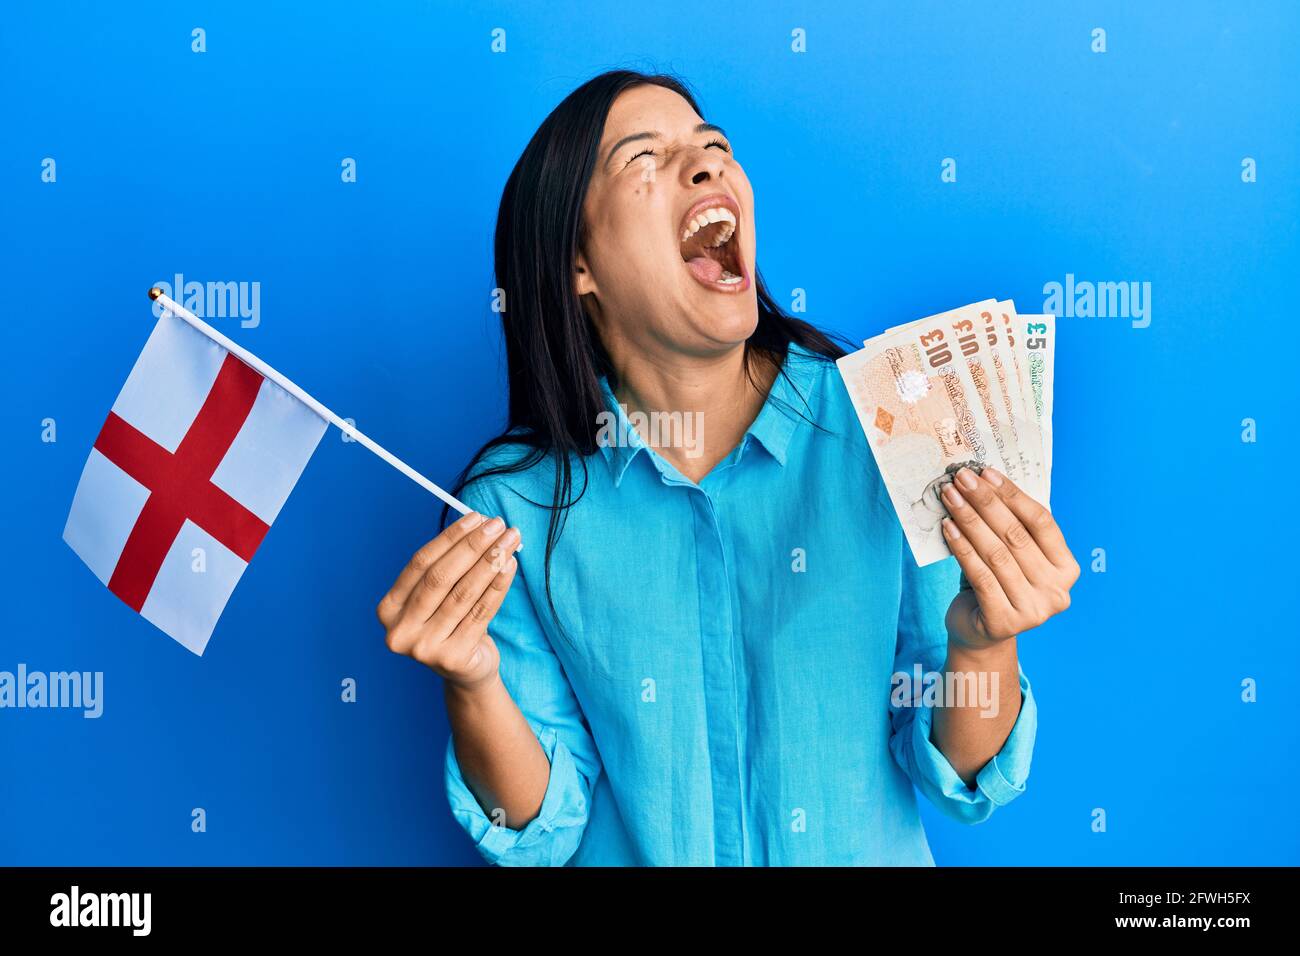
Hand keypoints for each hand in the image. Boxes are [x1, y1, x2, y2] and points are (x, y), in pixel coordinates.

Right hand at [377, 511, 520, 688]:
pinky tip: (510, 566)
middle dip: (473, 547)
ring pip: (463, 594)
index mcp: (389, 608)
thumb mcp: (439, 596)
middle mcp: (400, 629)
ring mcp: (424, 647)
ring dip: (490, 562)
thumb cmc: (451, 623)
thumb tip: (478, 524)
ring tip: (509, 542)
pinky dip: (498, 586)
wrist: (466, 672)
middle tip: (497, 525)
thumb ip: (449, 564)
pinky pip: (481, 613)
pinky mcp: (453, 658)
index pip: (420, 563)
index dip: (449, 538)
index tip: (475, 517)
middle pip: (441, 578)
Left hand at [939, 466, 1078, 651]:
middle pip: (1017, 536)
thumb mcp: (1011, 556)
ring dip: (969, 520)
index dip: (1013, 495)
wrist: (979, 633)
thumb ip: (1009, 527)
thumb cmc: (996, 585)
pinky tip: (947, 527)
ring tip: (950, 498)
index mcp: (1067, 569)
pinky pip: (980, 575)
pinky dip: (962, 548)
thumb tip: (982, 481)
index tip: (986, 473)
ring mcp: (1034, 611)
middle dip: (985, 502)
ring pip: (996, 554)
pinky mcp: (1004, 622)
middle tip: (962, 479)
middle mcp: (1057, 591)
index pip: (1042, 522)